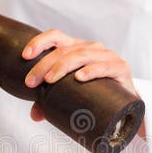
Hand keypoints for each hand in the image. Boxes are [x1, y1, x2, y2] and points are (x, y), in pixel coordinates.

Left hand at [22, 29, 137, 121]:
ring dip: (62, 67)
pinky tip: (80, 77)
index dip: (39, 43)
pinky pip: (105, 66)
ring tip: (50, 81)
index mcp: (75, 48)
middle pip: (64, 49)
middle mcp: (90, 48)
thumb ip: (50, 103)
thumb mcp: (70, 95)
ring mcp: (107, 56)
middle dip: (44, 65)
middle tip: (31, 82)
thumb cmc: (95, 93)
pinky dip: (91, 71)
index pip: (55, 37)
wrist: (126, 104)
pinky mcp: (121, 68)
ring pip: (81, 55)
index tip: (25, 57)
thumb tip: (34, 115)